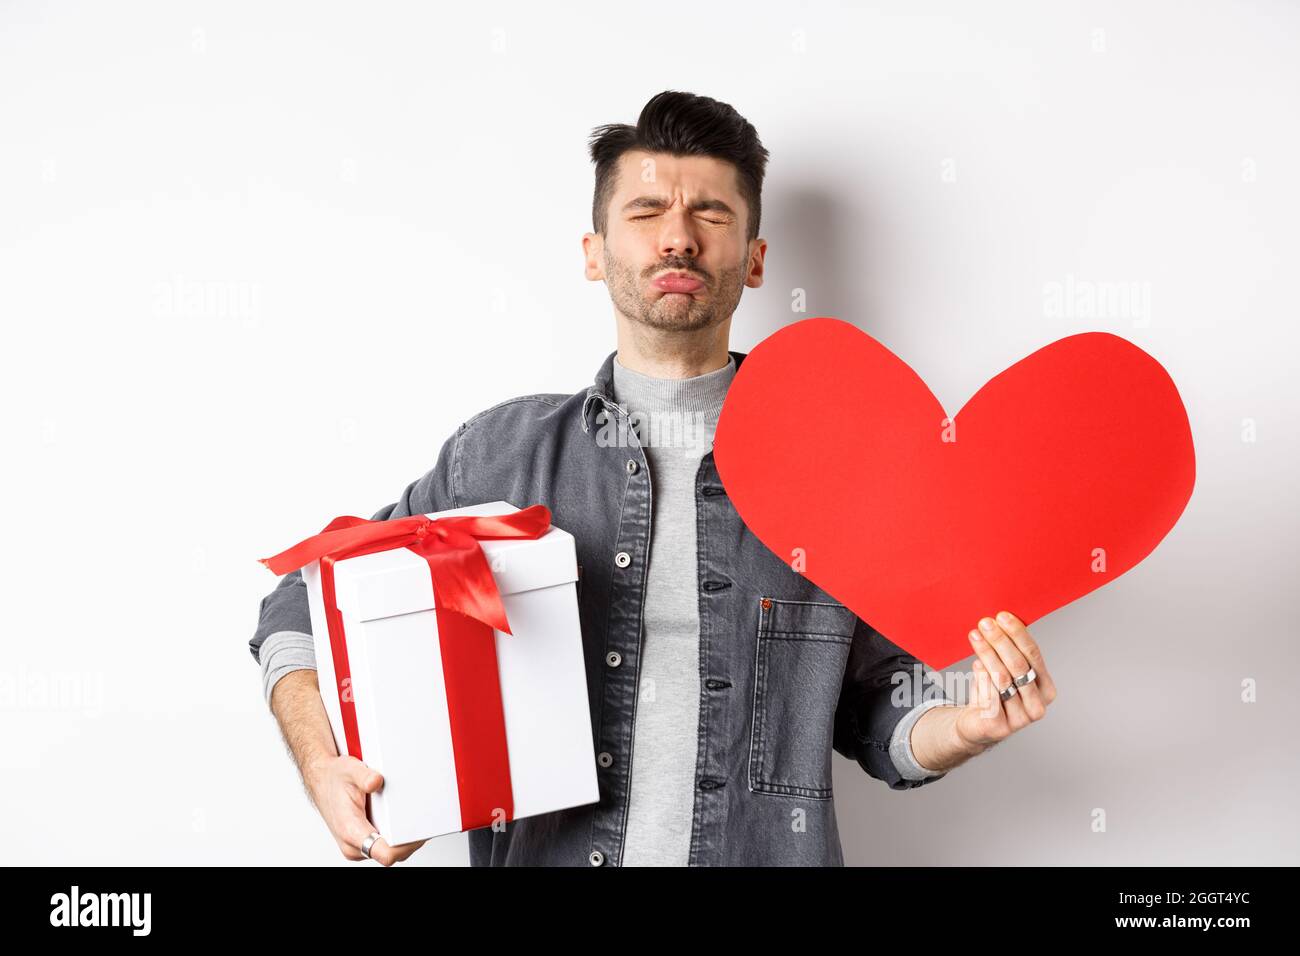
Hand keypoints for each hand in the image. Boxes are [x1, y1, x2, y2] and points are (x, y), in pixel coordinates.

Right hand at [302, 755, 425, 865]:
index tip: (419, 832)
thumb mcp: (349, 769)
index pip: (385, 853)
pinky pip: (385, 846)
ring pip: (389, 852)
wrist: (322, 781)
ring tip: (416, 821)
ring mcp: (357, 846)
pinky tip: (404, 823)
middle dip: (410, 840)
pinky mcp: (362, 843)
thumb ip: (364, 776)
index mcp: (351, 831)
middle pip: (392, 854)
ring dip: (404, 840)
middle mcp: (353, 845)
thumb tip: (376, 782)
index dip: (405, 846)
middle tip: (424, 821)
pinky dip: (397, 837)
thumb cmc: (334, 778)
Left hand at [954, 611, 1057, 749]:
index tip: (1003, 616)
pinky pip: (990, 695)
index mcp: (1046, 688)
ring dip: (988, 653)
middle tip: (986, 623)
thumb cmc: (992, 693)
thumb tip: (999, 621)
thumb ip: (1006, 652)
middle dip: (1001, 641)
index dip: (1018, 634)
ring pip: (1003, 679)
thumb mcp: (1003, 670)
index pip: (1034, 656)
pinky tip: (976, 662)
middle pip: (1019, 666)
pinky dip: (982, 676)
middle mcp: (1038, 705)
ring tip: (975, 636)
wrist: (976, 725)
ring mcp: (1020, 719)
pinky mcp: (1000, 727)